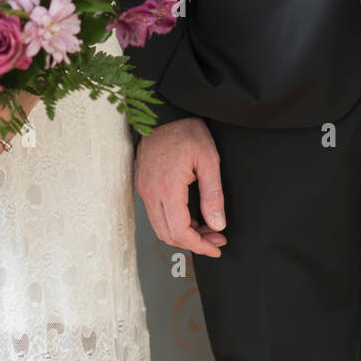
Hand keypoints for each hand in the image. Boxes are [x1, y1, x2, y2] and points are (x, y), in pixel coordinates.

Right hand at [134, 117, 227, 257]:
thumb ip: (213, 194)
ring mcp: (144, 189)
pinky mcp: (143, 185)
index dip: (199, 245)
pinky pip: (156, 214)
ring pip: (160, 227)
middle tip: (216, 238)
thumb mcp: (209, 159)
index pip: (180, 231)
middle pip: (168, 235)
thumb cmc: (187, 131)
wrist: (165, 113)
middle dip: (194, 243)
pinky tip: (191, 216)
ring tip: (207, 228)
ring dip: (183, 234)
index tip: (217, 247)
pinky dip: (173, 223)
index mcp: (167, 187)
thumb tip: (217, 224)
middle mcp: (151, 192)